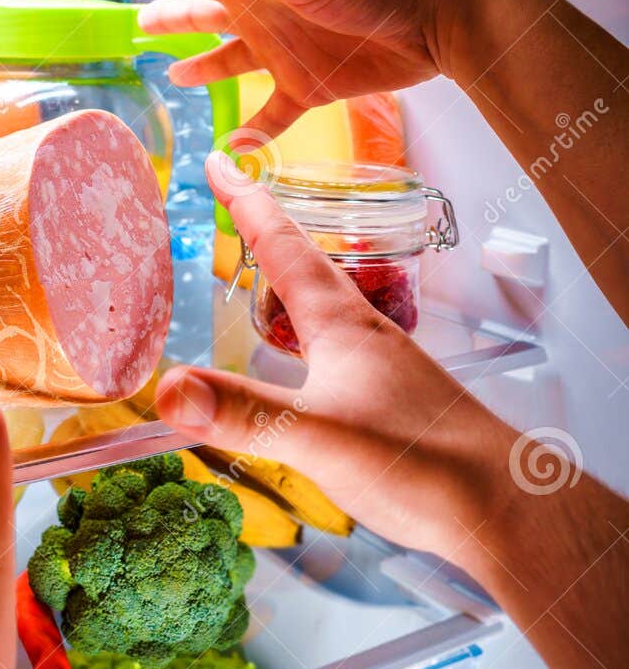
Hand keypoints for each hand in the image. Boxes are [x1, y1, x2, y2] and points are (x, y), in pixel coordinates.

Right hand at [111, 0, 507, 140]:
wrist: (437, 15)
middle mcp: (262, 12)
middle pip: (203, 15)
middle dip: (170, 16)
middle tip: (135, 22)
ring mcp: (285, 51)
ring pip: (231, 62)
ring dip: (203, 67)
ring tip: (172, 76)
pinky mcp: (311, 87)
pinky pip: (272, 115)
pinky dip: (252, 134)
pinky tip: (232, 149)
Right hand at [157, 154, 628, 668]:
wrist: (502, 507)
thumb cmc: (421, 463)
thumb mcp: (318, 438)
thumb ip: (244, 413)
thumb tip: (167, 389)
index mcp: (343, 326)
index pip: (284, 248)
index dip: (247, 203)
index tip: (217, 161)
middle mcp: (364, 335)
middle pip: (306, 268)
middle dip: (264, 233)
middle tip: (233, 203)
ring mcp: (381, 368)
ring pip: (324, 310)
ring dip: (287, 286)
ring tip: (258, 276)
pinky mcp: (390, 403)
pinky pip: (333, 352)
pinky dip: (304, 341)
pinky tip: (301, 365)